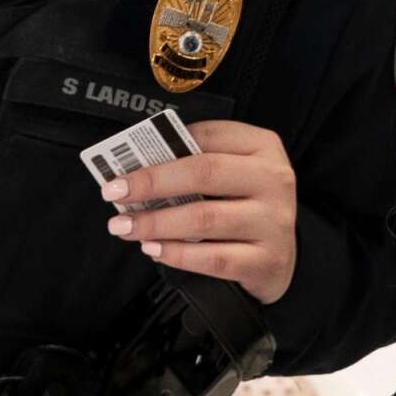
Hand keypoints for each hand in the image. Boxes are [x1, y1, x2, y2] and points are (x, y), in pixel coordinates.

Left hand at [100, 119, 298, 304]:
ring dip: (156, 222)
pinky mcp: (267, 260)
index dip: (161, 144)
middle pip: (204, 172)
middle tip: (115, 191)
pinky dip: (177, 253)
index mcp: (263, 146)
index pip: (208, 135)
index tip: (123, 161)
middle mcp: (274, 180)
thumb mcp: (230, 175)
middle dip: (152, 181)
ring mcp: (274, 222)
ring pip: (205, 218)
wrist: (280, 259)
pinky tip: (152, 249)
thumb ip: (194, 163)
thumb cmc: (244, 207)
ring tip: (124, 225)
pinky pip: (213, 257)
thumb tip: (137, 167)